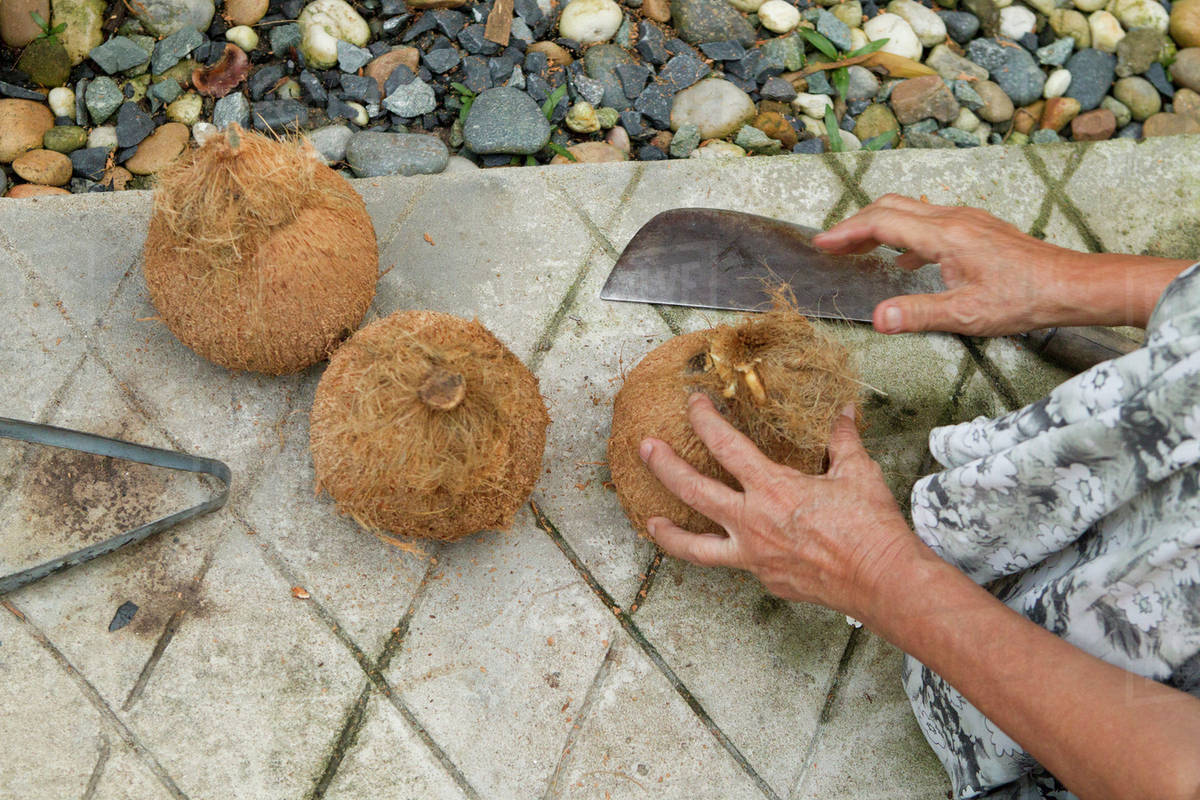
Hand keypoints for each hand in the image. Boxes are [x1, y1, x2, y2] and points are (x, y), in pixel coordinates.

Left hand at [638, 393, 921, 618]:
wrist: (882, 581)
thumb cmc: (871, 528)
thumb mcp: (857, 472)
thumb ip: (841, 440)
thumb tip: (842, 413)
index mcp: (772, 488)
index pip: (725, 445)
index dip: (704, 420)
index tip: (694, 405)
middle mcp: (753, 522)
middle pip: (693, 490)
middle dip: (664, 465)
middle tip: (645, 448)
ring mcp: (754, 555)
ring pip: (696, 546)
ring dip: (669, 533)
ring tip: (651, 522)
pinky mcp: (765, 579)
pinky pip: (735, 564)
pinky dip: (728, 553)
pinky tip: (727, 546)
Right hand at [812, 194, 1076, 336]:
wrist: (1070, 285)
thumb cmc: (1024, 299)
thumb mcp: (966, 315)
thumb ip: (917, 314)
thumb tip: (878, 318)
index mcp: (945, 236)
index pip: (883, 224)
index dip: (847, 232)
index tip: (822, 242)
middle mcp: (953, 220)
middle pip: (891, 208)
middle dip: (856, 224)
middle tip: (832, 244)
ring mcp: (967, 220)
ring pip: (911, 210)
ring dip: (879, 226)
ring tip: (858, 249)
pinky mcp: (977, 229)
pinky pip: (929, 221)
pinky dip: (904, 232)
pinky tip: (905, 258)